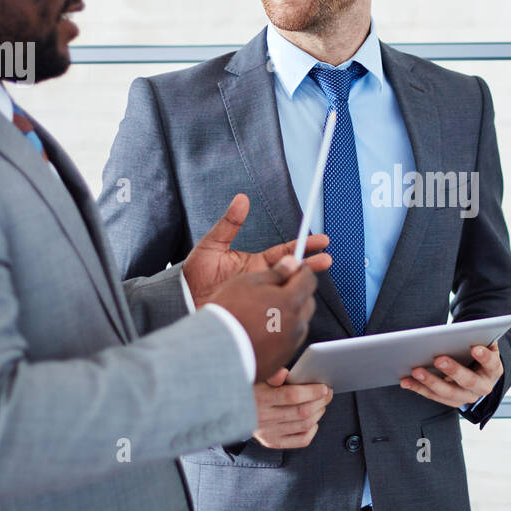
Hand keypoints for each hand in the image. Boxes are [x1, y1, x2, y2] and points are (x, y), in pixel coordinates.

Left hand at [183, 193, 331, 307]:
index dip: (304, 245)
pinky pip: (275, 309)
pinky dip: (287, 306)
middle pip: (293, 271)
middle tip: (327, 260)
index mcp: (257, 262)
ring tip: (313, 282)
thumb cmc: (195, 273)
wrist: (182, 299)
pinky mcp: (255, 311)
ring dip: (301, 286)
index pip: (286, 252)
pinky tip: (296, 307)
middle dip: (311, 265)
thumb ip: (229, 224)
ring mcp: (260, 295)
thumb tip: (241, 199)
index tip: (321, 241)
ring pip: (287, 290)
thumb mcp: (212, 245)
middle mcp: (262, 279)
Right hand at [208, 257, 316, 381]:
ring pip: (300, 322)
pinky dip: (282, 332)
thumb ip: (275, 272)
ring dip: (291, 313)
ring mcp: (291, 343)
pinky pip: (290, 340)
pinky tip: (263, 330)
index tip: (294, 268)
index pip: (309, 279)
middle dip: (297, 292)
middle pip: (307, 301)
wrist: (214, 350)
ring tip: (266, 312)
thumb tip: (291, 263)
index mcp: (290, 301)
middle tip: (278, 289)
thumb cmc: (228, 313)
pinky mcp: (283, 358)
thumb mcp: (248, 282)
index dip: (302, 270)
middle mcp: (296, 324)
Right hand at [252, 367, 332, 448]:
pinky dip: (312, 430)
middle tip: (328, 393)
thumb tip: (283, 372)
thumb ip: (271, 375)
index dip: (312, 392)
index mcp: (260, 398)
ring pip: (304, 425)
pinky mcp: (272, 442)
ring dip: (318, 413)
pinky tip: (314, 421)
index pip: (292, 396)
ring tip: (322, 404)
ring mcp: (269, 433)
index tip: (324, 387)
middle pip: (301, 411)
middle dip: (320, 402)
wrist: (232, 411)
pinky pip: (300, 440)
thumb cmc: (250, 391)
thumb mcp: (256, 378)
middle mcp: (264, 418)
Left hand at [399, 344, 502, 408]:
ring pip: (449, 393)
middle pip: (468, 381)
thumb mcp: (481, 344)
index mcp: (493, 369)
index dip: (484, 357)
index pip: (491, 363)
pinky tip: (406, 381)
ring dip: (431, 382)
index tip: (474, 348)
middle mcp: (483, 387)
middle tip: (438, 359)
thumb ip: (476, 337)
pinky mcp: (452, 402)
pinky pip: (434, 396)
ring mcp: (467, 397)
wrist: (479, 373)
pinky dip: (419, 388)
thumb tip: (465, 330)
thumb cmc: (476, 354)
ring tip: (416, 371)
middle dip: (453, 370)